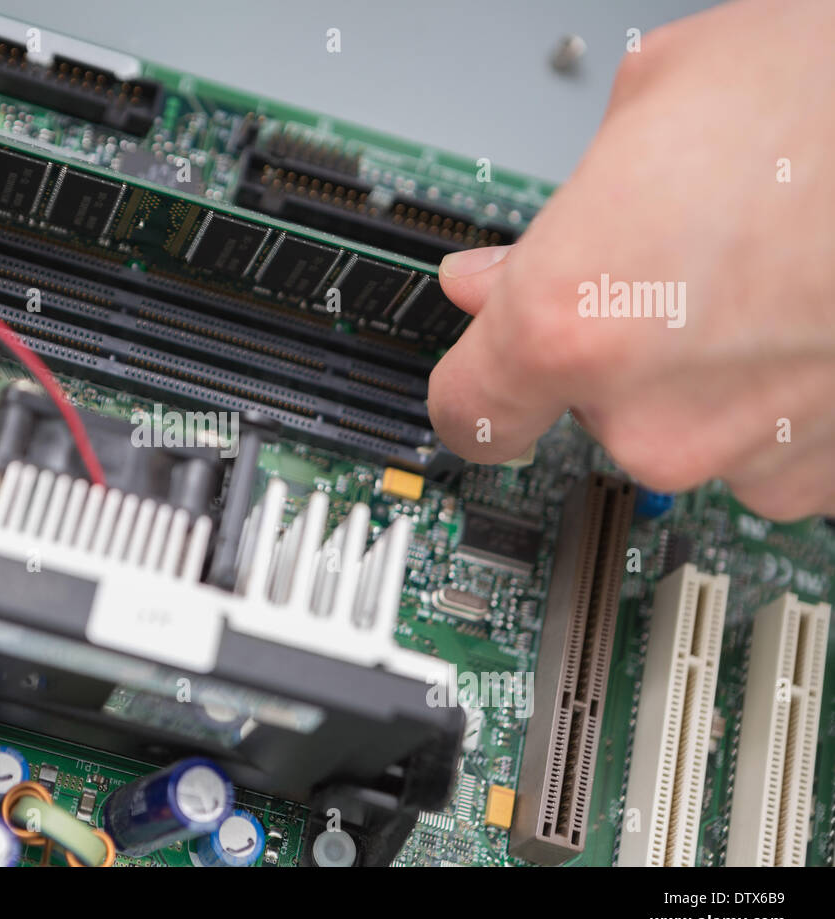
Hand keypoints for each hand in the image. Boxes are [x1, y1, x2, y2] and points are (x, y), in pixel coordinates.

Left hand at [428, 0, 834, 519]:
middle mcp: (649, 415)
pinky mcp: (832, 474)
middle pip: (583, 410)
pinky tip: (808, 320)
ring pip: (680, 428)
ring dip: (701, 372)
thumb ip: (547, 223)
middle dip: (609, 349)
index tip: (485, 379)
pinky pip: (766, 449)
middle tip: (667, 266)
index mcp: (569, 325)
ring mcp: (747, 454)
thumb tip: (488, 279)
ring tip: (762, 275)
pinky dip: (776, 397)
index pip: (469, 414)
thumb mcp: (653, 107)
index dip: (476, 387)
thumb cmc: (832, 95)